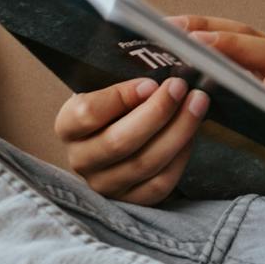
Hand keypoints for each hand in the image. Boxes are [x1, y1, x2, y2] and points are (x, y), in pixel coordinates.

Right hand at [55, 75, 207, 204]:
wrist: (115, 138)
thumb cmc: (114, 107)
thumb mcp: (107, 86)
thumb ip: (123, 78)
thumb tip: (159, 62)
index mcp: (68, 126)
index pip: (88, 113)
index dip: (121, 97)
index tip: (150, 82)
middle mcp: (81, 159)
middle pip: (119, 142)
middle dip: (157, 112)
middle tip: (181, 87)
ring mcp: (104, 184)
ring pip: (144, 163)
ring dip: (178, 131)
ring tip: (197, 104)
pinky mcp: (130, 201)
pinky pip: (159, 184)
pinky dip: (180, 157)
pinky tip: (192, 134)